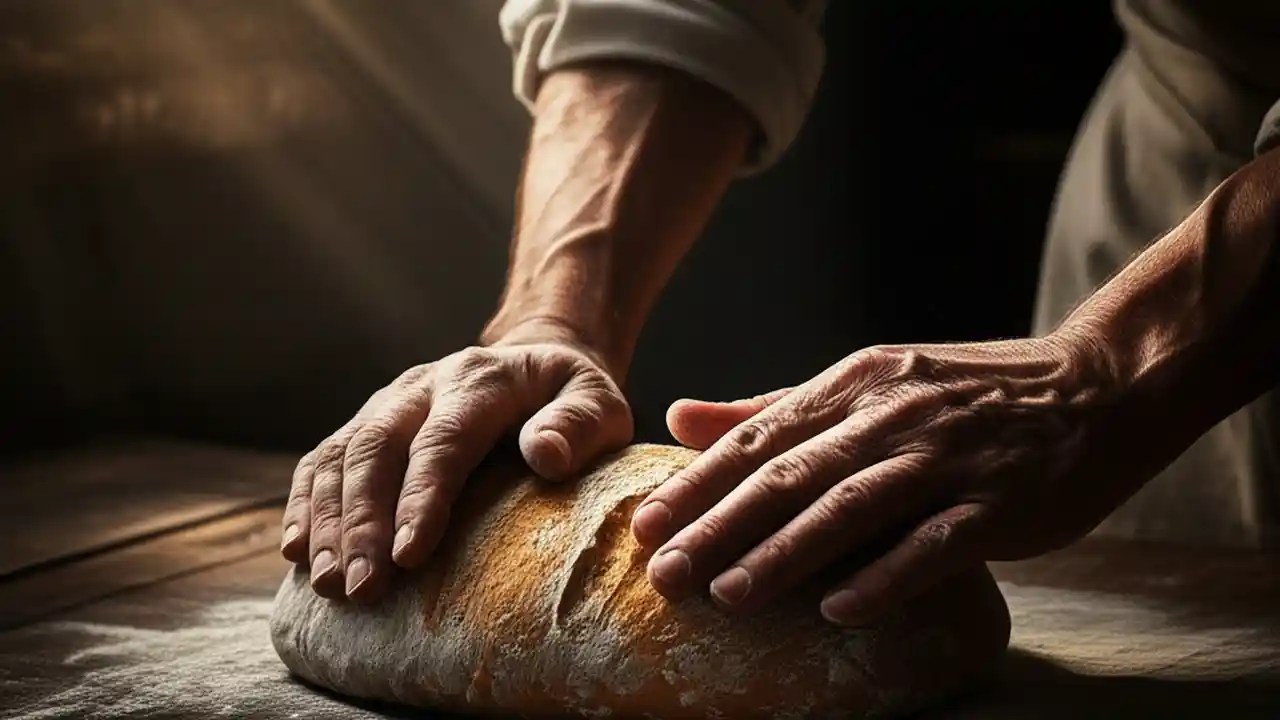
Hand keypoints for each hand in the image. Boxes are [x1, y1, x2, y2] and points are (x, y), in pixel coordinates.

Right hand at [280, 335, 631, 603]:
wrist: (534, 361)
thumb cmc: (571, 400)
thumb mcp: (599, 405)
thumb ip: (578, 425)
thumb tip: (545, 454)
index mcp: (481, 380)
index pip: (444, 439)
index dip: (422, 496)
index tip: (409, 555)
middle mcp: (424, 386)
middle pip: (379, 448)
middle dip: (364, 522)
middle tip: (361, 588)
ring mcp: (388, 402)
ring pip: (342, 455)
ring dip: (328, 521)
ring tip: (328, 584)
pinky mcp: (368, 422)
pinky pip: (322, 459)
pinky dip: (304, 504)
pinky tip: (297, 551)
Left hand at [632, 337, 1129, 625]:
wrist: (1096, 385)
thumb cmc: (965, 394)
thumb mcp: (867, 382)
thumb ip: (774, 406)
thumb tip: (681, 418)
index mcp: (854, 384)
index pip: (759, 436)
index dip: (698, 483)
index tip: (644, 525)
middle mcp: (892, 415)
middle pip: (791, 474)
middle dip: (721, 526)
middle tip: (663, 574)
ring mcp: (948, 457)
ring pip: (851, 507)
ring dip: (785, 553)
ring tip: (729, 596)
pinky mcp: (1000, 502)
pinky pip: (935, 543)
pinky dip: (886, 576)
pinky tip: (839, 611)